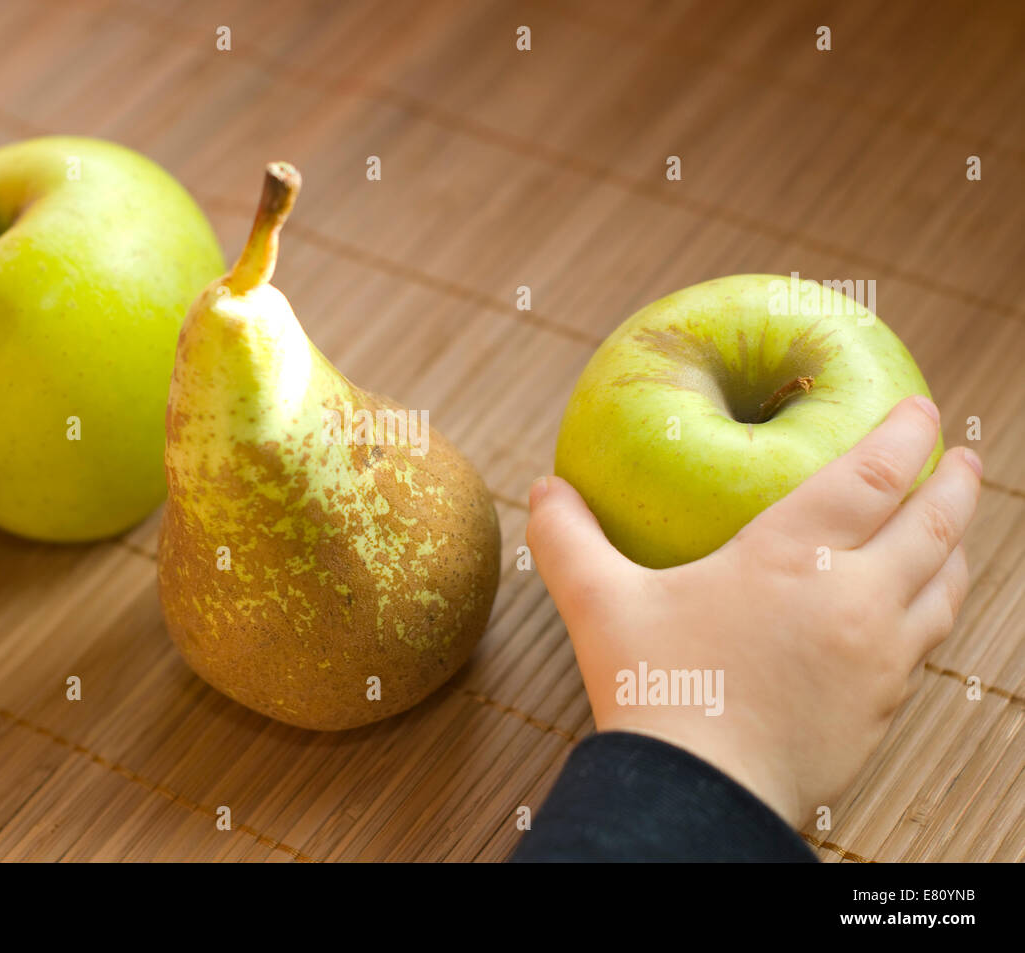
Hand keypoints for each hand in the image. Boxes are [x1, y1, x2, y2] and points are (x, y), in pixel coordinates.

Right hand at [526, 395, 980, 825]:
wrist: (702, 794)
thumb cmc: (654, 690)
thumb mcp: (599, 606)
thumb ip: (569, 540)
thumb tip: (543, 487)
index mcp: (790, 557)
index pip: (872, 476)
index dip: (905, 433)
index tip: (923, 407)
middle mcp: (853, 597)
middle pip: (933, 525)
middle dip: (957, 484)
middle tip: (964, 457)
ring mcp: (879, 656)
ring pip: (944, 586)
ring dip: (957, 546)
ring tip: (955, 529)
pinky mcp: (884, 706)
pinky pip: (926, 642)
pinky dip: (935, 606)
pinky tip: (917, 609)